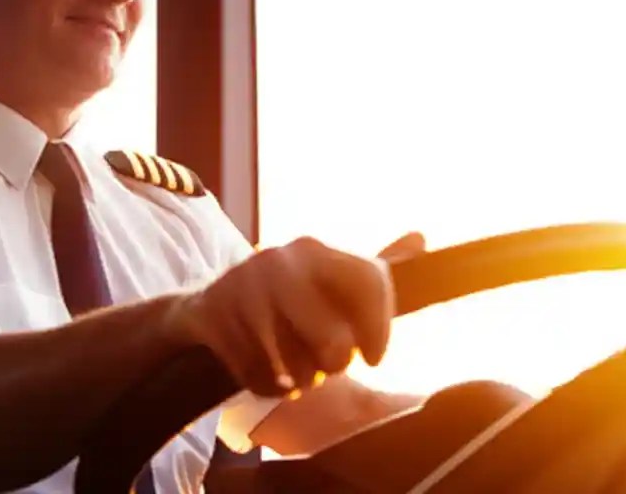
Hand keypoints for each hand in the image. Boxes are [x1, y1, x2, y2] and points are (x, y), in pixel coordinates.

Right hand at [166, 233, 420, 397]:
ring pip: (294, 368)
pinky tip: (265, 376)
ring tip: (294, 374)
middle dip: (333, 368)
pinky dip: (266, 387)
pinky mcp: (214, 317)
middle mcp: (280, 261)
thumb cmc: (283, 302)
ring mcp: (244, 288)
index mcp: (315, 250)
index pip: (370, 283)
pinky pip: (256, 376)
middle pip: (334, 343)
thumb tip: (421, 238)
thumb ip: (375, 266)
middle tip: (324, 366)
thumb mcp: (326, 279)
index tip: (374, 359)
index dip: (380, 330)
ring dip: (298, 382)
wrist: (204, 307)